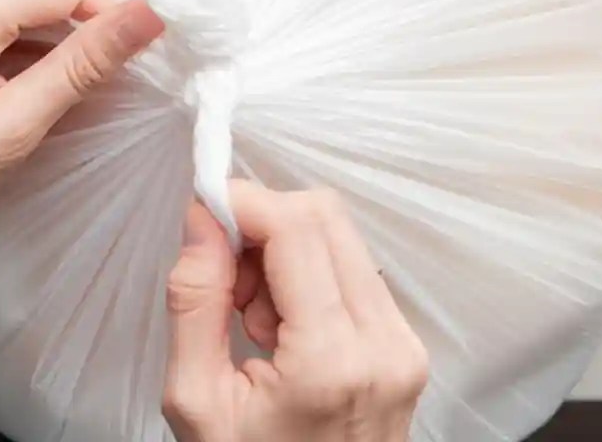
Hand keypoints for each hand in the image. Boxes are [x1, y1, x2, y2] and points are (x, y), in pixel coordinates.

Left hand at [0, 0, 163, 256]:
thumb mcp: (8, 133)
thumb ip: (80, 67)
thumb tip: (147, 17)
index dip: (111, 14)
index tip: (122, 65)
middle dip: (86, 8)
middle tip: (94, 72)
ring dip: (50, 14)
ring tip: (49, 79)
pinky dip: (13, 17)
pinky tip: (10, 70)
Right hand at [164, 182, 427, 441]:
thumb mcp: (196, 401)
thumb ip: (195, 302)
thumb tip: (202, 220)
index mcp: (331, 361)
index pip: (296, 227)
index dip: (243, 200)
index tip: (203, 206)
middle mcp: (383, 344)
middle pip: (325, 218)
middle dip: (261, 226)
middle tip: (224, 278)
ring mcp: (403, 345)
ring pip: (341, 240)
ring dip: (284, 255)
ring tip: (253, 322)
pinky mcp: (406, 346)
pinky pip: (354, 273)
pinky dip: (308, 280)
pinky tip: (283, 332)